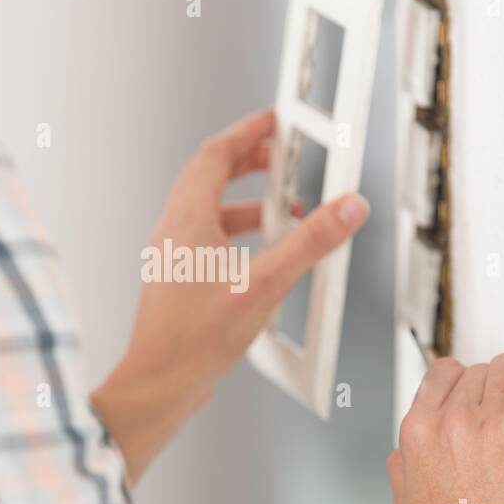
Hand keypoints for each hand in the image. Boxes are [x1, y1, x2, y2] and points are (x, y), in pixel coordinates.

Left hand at [91, 107, 369, 484]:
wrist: (158, 384)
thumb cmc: (193, 341)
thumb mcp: (264, 286)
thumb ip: (309, 244)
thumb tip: (345, 210)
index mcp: (188, 221)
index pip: (215, 154)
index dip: (247, 131)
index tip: (274, 120)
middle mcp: (173, 232)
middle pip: (207, 176)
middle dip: (247, 161)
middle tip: (280, 158)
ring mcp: (172, 257)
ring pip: (206, 209)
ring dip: (244, 201)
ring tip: (281, 211)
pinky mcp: (176, 282)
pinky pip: (205, 239)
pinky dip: (235, 233)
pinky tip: (259, 256)